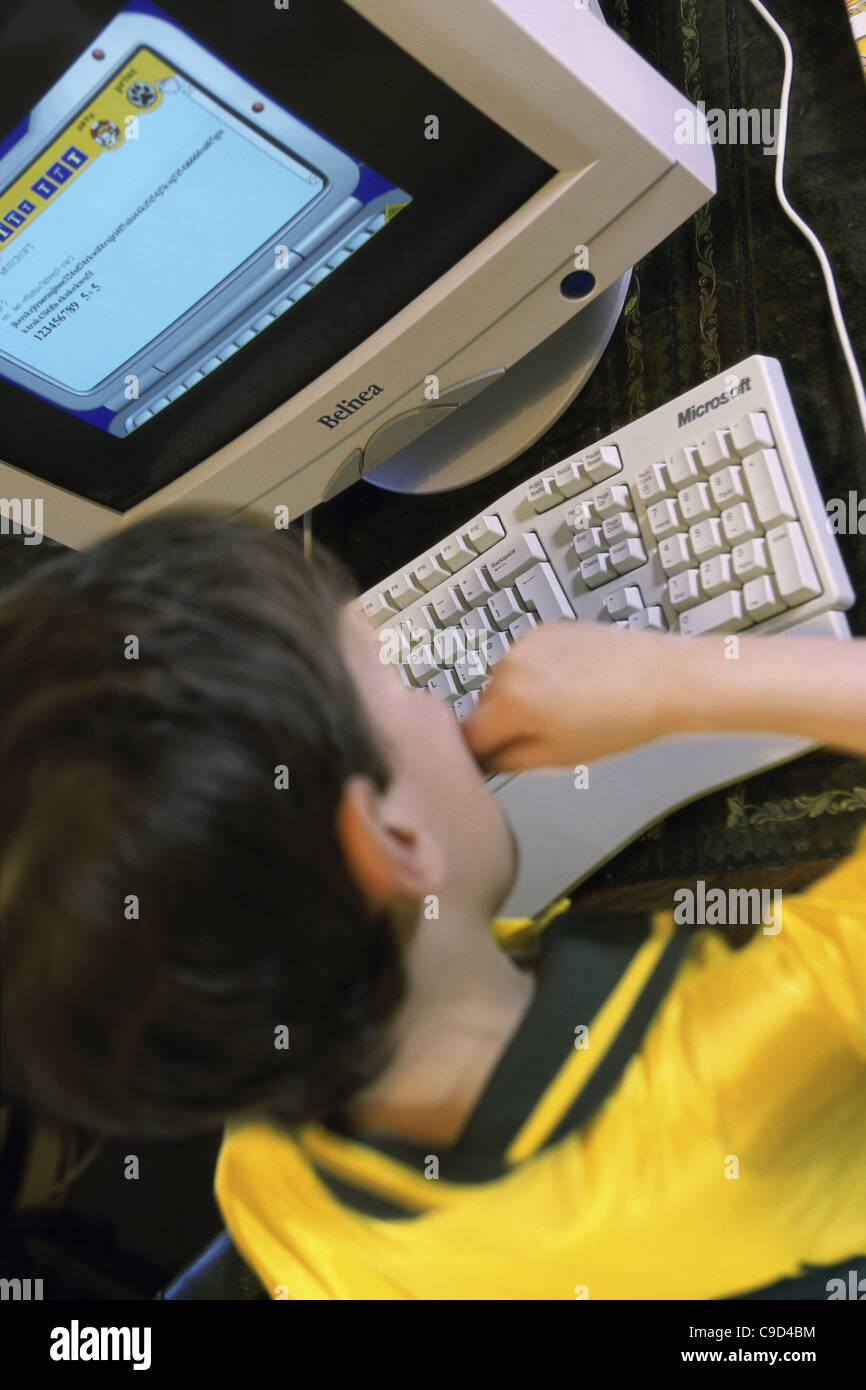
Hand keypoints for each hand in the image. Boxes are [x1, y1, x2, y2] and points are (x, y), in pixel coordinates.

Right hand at [460, 621, 679, 771]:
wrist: (665, 679)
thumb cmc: (624, 719)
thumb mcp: (558, 758)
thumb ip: (506, 761)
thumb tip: (481, 761)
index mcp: (510, 702)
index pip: (466, 738)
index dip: (478, 755)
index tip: (493, 762)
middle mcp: (509, 665)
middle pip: (484, 709)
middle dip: (504, 726)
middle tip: (548, 737)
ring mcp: (526, 643)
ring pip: (503, 685)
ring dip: (521, 699)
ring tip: (568, 708)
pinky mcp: (543, 630)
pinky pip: (523, 662)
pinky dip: (538, 676)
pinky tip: (573, 686)